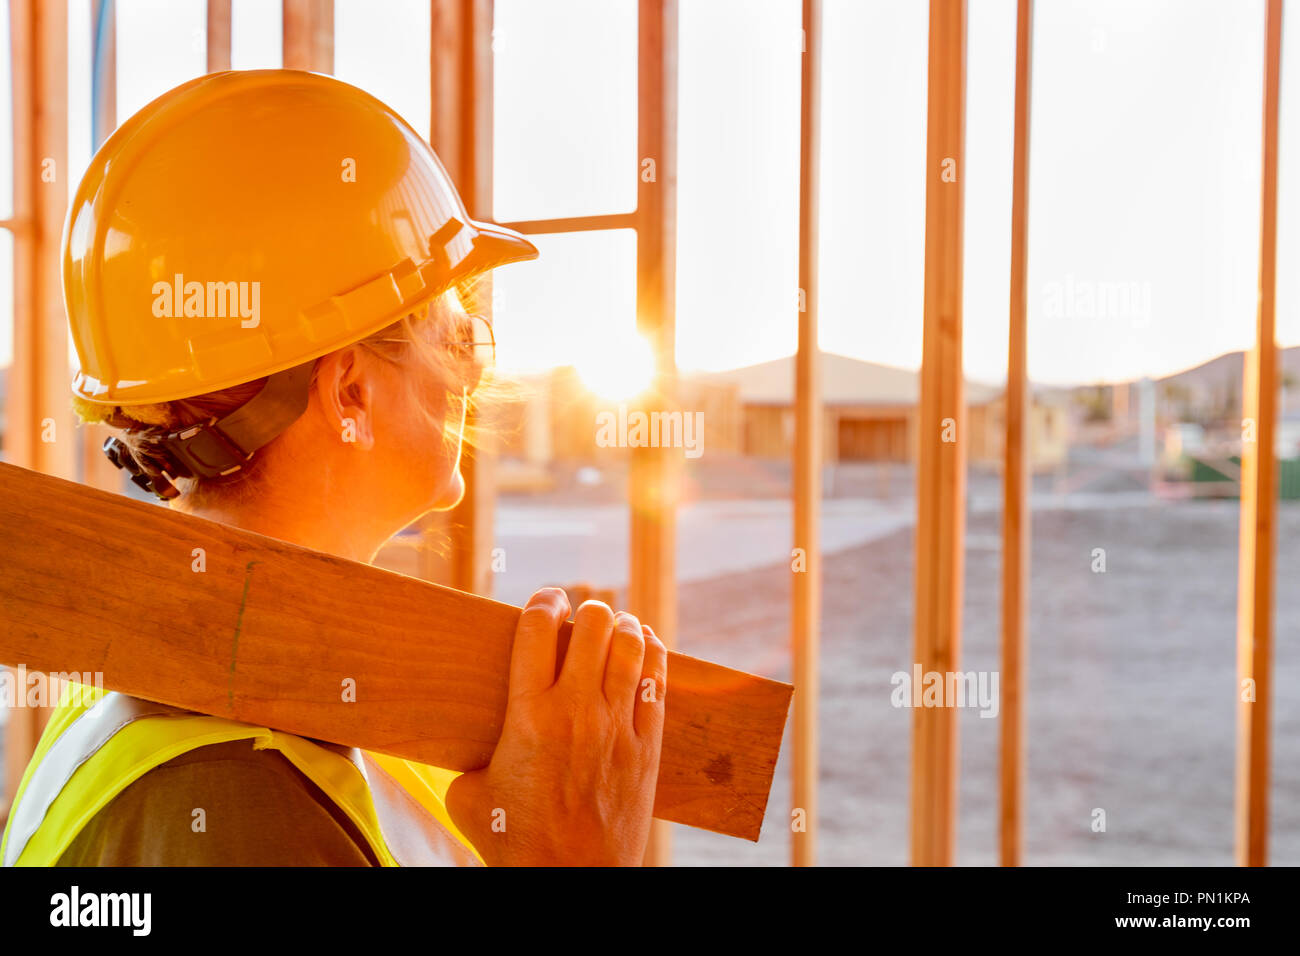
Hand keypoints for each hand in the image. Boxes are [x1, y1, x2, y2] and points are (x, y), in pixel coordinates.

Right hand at [445, 587, 666, 865]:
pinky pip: (657, 684)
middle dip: (587, 610)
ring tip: (616, 623)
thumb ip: (471, 756)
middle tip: (581, 615)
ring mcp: (616, 727)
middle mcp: (575, 711)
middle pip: (593, 626)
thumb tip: (470, 743)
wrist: (569, 880)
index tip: (545, 599)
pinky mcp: (645, 747)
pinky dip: (653, 655)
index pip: (537, 629)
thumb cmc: (514, 843)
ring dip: (623, 625)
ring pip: (630, 648)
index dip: (542, 601)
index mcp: (527, 716)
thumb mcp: (468, 794)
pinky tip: (647, 645)